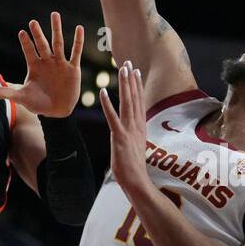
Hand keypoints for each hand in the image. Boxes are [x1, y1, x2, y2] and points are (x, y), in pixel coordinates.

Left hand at [0, 11, 83, 117]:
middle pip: (42, 44)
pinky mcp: (73, 68)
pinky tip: (79, 28)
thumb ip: (6, 93)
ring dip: (56, 29)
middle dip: (37, 33)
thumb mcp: (21, 98)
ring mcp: (60, 63)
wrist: (57, 111)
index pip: (29, 51)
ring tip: (55, 14)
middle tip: (33, 22)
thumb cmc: (38, 103)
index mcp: (34, 66)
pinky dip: (78, 41)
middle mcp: (47, 61)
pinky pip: (76, 52)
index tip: (22, 33)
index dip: (26, 43)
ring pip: (58, 43)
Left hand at [99, 61, 150, 193]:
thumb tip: (132, 131)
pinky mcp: (120, 137)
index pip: (139, 102)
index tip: (135, 72)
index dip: (137, 86)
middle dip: (131, 80)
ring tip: (122, 70)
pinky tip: (103, 92)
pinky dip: (107, 104)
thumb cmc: (134, 168)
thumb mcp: (136, 147)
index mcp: (140, 127)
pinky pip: (112, 117)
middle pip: (135, 98)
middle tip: (128, 63)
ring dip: (125, 85)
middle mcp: (137, 125)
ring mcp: (129, 130)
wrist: (137, 182)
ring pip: (127, 103)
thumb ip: (134, 136)